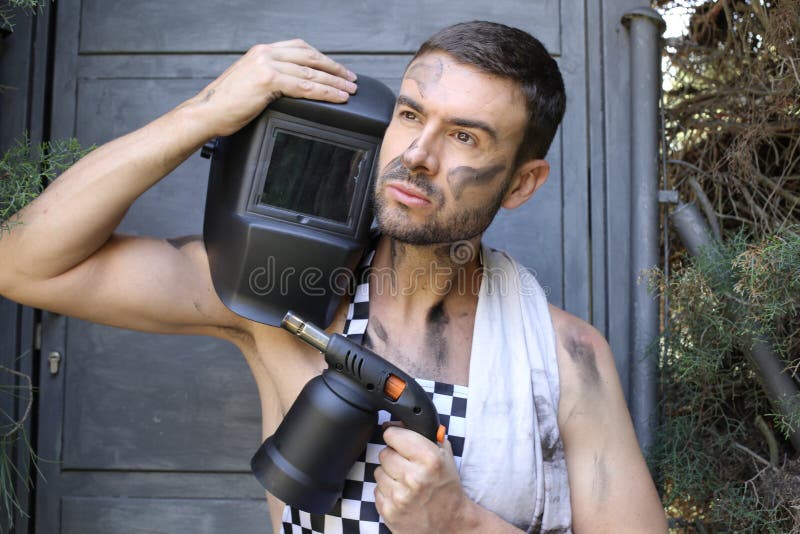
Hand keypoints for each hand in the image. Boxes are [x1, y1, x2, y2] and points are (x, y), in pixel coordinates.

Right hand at [186, 39, 357, 136]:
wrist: (205, 113)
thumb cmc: (225, 105)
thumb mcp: (250, 84)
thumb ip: (270, 79)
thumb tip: (291, 88)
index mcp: (262, 52)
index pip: (300, 48)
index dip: (322, 58)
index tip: (337, 68)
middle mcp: (265, 53)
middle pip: (310, 56)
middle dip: (334, 68)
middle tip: (351, 79)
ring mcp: (266, 64)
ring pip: (311, 72)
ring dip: (335, 81)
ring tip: (350, 90)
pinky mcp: (268, 80)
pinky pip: (306, 86)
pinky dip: (326, 92)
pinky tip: (338, 97)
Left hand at [374, 425, 474, 533]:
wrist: (451, 524)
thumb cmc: (447, 487)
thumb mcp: (445, 456)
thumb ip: (425, 435)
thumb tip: (395, 422)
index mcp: (430, 459)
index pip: (393, 435)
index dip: (396, 436)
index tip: (399, 440)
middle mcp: (415, 478)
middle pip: (384, 453)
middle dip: (394, 457)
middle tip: (407, 465)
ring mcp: (400, 497)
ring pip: (377, 472)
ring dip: (389, 475)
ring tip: (405, 482)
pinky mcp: (390, 512)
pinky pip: (376, 490)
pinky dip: (387, 492)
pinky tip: (402, 495)